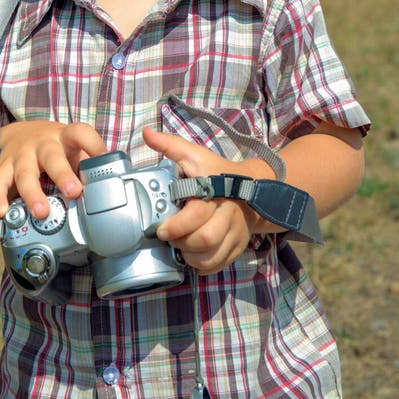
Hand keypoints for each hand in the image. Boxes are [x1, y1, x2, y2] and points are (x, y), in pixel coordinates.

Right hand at [0, 120, 106, 219]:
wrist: (17, 134)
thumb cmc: (54, 147)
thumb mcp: (73, 149)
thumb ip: (89, 165)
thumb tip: (113, 188)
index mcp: (65, 137)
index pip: (80, 132)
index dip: (93, 144)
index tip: (104, 159)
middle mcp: (43, 144)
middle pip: (52, 156)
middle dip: (62, 174)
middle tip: (74, 192)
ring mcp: (21, 155)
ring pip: (24, 172)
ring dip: (32, 192)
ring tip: (41, 211)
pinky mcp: (3, 166)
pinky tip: (1, 211)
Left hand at [143, 126, 263, 274]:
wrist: (252, 186)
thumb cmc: (216, 171)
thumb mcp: (194, 154)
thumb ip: (170, 145)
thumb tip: (146, 134)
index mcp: (215, 191)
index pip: (197, 215)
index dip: (177, 226)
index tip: (161, 230)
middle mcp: (228, 214)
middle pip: (206, 239)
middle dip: (181, 243)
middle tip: (169, 238)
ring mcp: (235, 232)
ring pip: (212, 256)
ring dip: (190, 256)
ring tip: (179, 247)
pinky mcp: (238, 246)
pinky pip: (218, 265)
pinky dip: (202, 265)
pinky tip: (192, 255)